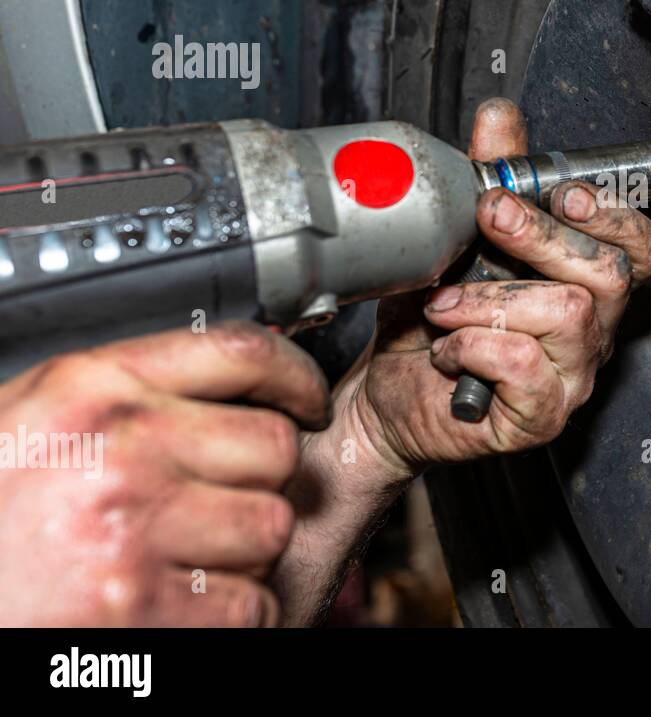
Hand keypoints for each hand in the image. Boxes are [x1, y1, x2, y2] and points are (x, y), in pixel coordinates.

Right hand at [0, 323, 328, 625]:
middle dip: (258, 479)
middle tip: (217, 501)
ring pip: (272, 526)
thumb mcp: (32, 420)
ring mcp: (138, 532)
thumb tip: (223, 382)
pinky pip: (251, 601)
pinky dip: (230, 613)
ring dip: (245, 550)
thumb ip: (123, 393)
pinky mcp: (149, 614)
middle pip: (275, 446)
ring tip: (186, 557)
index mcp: (92, 389)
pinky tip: (179, 606)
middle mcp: (123, 450)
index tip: (303, 396)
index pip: (241, 351)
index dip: (292, 375)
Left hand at [349, 97, 650, 470]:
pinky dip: (474, 345)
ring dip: (492, 297)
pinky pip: (524, 366)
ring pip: (568, 314)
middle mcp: (593, 331)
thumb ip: (491, 177)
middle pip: (610, 273)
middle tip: (489, 217)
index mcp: (586, 284)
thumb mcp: (458, 236)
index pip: (640, 248)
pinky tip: (446, 348)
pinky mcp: (541, 416)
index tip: (562, 191)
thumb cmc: (431, 318)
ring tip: (443, 303)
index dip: (614, 215)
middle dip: (543, 236)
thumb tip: (501, 117)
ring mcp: (572, 376)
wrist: (385, 390)